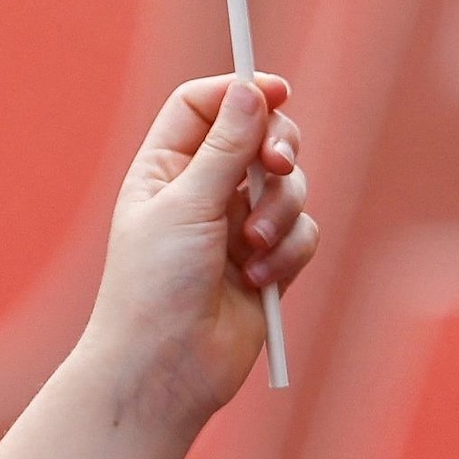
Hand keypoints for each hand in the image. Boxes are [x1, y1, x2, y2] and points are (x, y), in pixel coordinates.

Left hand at [85, 73, 318, 423]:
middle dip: (277, 150)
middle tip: (276, 166)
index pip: (205, 106)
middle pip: (259, 136)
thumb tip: (250, 89)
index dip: (240, 93)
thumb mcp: (186, 204)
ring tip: (252, 249)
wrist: (164, 369)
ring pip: (289, 187)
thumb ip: (225, 147)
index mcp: (166, 168)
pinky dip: (288, 253)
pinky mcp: (268, 263)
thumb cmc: (155, 286)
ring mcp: (237, 227)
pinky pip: (302, 233)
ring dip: (280, 213)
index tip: (275, 92)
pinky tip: (259, 281)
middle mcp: (203, 191)